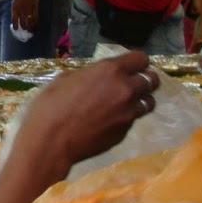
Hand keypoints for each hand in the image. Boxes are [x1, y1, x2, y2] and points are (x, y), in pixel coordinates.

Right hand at [3, 52, 159, 180]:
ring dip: (140, 100)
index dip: (136, 62)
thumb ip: (85, 76)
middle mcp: (126, 89)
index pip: (141, 59)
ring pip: (149, 102)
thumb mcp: (64, 80)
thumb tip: (90, 78)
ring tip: (125, 104)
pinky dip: (126, 118)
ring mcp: (128, 113)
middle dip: (143, 80)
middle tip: (130, 84)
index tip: (129, 67)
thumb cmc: (49, 106)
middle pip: (152, 80)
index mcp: (110, 71)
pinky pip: (133, 120)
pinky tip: (109, 121)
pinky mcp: (125, 132)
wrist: (50, 143)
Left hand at [10, 0, 39, 31]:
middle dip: (24, 27)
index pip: (14, 19)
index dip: (15, 25)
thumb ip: (15, 10)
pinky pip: (36, 15)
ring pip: (30, 20)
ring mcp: (29, 7)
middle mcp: (21, 8)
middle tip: (24, 29)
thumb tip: (15, 19)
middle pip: (23, 21)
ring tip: (30, 28)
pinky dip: (35, 20)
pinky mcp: (35, 6)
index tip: (16, 29)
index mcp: (15, 7)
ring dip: (30, 25)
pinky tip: (35, 23)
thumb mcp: (14, 2)